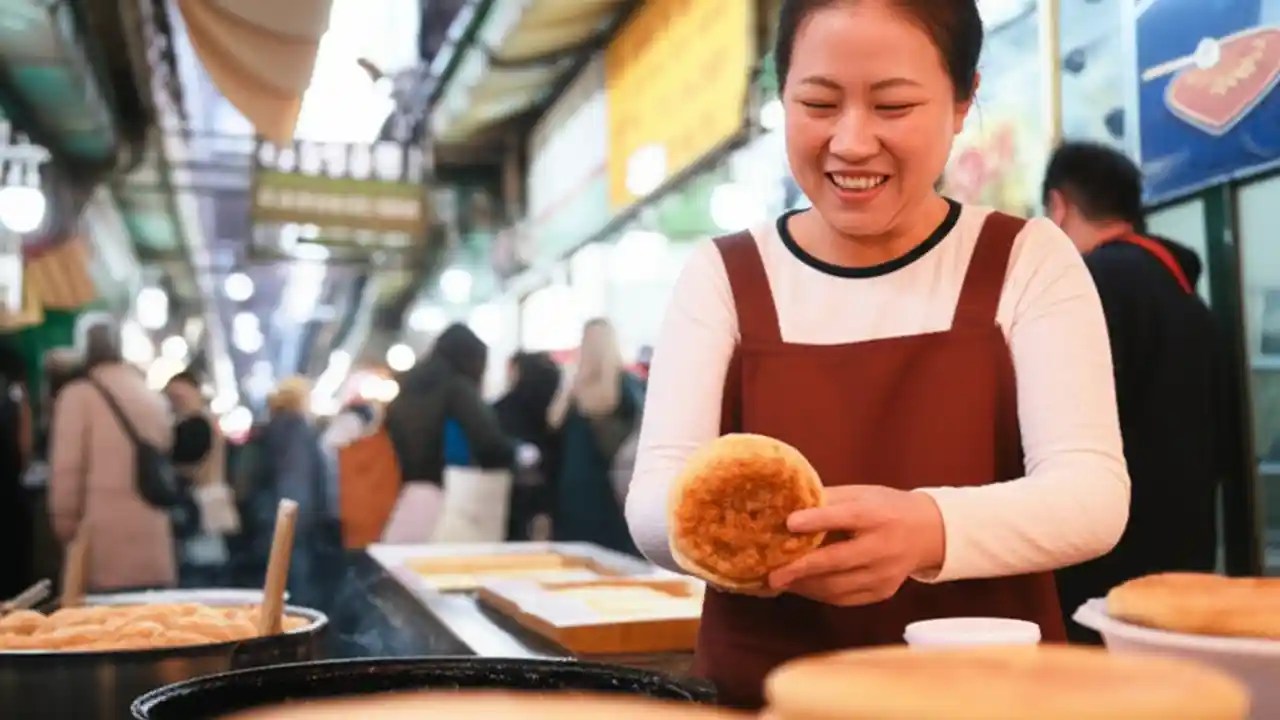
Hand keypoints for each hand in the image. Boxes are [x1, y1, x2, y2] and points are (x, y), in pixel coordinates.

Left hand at [768, 486, 944, 606]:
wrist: (929, 532)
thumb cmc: (886, 508)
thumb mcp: (862, 494)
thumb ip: (829, 501)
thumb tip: (787, 506)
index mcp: (876, 516)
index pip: (845, 518)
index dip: (817, 520)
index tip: (789, 523)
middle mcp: (882, 547)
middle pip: (838, 561)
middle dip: (802, 568)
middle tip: (773, 574)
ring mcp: (884, 574)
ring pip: (838, 586)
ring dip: (805, 586)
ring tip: (780, 581)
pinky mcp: (883, 592)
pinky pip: (845, 598)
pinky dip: (820, 594)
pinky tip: (802, 587)